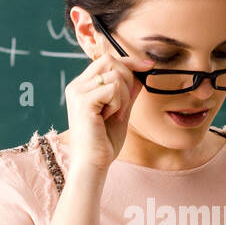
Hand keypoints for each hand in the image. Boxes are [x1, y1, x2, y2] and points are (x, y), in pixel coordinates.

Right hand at [63, 46, 155, 173]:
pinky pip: (113, 89)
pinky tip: (109, 118)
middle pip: (110, 61)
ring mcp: (78, 92)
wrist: (93, 164)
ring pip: (115, 76)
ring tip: (116, 115)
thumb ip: (128, 92)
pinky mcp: (83, 101)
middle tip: (125, 106)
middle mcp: (77, 86)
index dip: (130, 61)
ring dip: (124, 98)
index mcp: (82, 86)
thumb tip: (141, 74)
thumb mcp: (121, 111)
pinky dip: (118, 105)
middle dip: (128, 80)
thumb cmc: (104, 142)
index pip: (107, 61)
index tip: (149, 66)